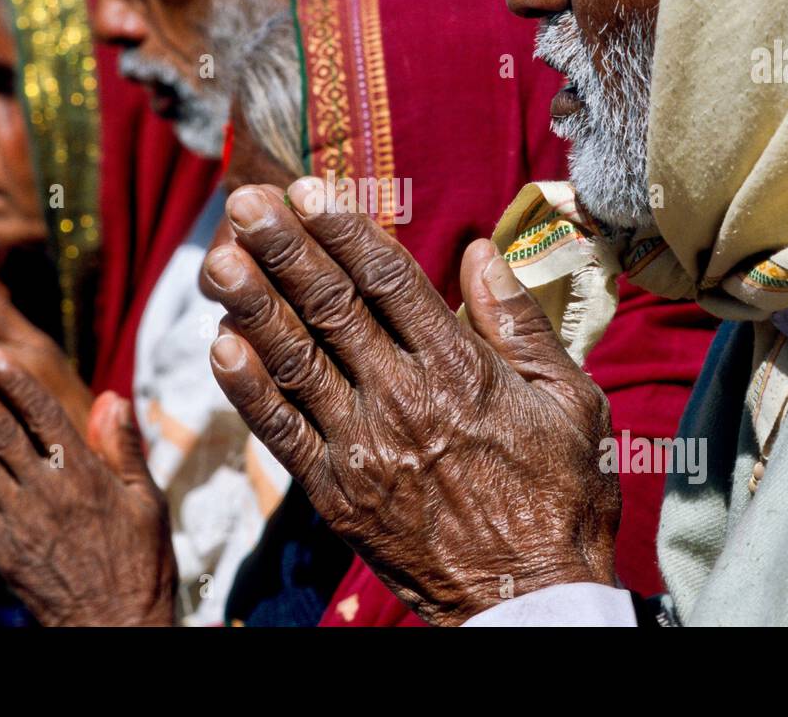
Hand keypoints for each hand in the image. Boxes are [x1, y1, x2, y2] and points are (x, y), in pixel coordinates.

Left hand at [0, 347, 175, 626]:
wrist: (117, 626)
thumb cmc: (140, 562)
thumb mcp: (147, 500)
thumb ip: (125, 448)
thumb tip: (114, 397)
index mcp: (87, 476)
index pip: (46, 417)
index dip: (15, 383)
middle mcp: (49, 494)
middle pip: (2, 433)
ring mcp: (21, 522)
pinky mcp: (2, 549)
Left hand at [201, 181, 619, 625]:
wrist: (530, 597)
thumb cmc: (562, 495)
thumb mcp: (570, 401)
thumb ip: (518, 324)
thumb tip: (478, 253)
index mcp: (459, 368)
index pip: (386, 279)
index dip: (340, 228)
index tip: (306, 191)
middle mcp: (402, 398)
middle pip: (330, 306)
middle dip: (283, 249)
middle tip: (245, 203)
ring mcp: (363, 447)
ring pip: (295, 360)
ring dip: (252, 304)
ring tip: (217, 258)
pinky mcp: (337, 493)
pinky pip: (281, 432)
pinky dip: (248, 389)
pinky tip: (220, 345)